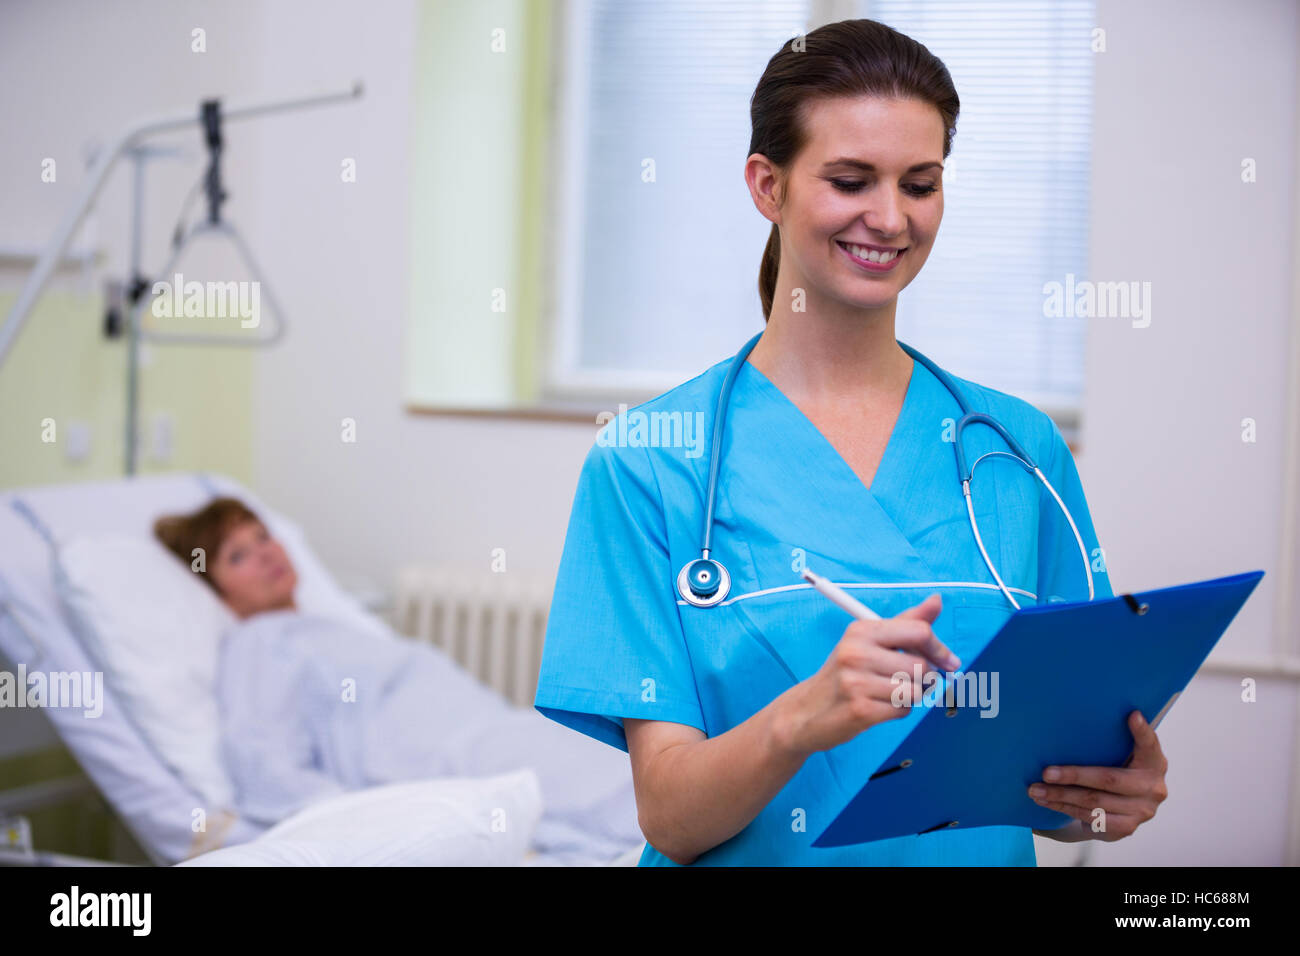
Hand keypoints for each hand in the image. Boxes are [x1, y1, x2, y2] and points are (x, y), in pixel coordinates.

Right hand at [776, 593, 959, 755]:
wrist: (807, 710)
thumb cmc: (846, 673)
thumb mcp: (870, 641)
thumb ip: (906, 622)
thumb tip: (937, 600)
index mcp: (861, 630)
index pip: (918, 631)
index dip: (940, 648)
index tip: (949, 662)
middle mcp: (856, 652)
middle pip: (921, 665)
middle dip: (924, 678)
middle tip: (907, 681)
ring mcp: (856, 682)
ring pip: (916, 691)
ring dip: (911, 696)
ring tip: (888, 693)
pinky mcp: (860, 710)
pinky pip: (903, 710)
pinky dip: (899, 711)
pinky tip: (880, 707)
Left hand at [1028, 710, 1168, 840]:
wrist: (1125, 807)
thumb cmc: (1118, 769)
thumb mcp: (1122, 753)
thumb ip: (1112, 739)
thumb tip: (1082, 709)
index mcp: (1154, 762)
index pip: (1150, 744)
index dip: (1142, 731)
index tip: (1131, 715)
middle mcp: (1153, 787)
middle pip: (1109, 780)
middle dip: (1073, 776)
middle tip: (1045, 773)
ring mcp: (1142, 810)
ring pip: (1094, 802)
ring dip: (1060, 795)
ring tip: (1035, 789)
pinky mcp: (1127, 827)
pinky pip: (1090, 817)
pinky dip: (1064, 809)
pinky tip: (1046, 801)